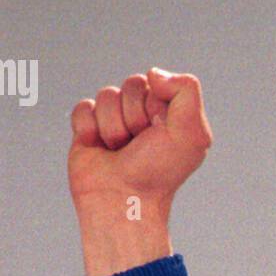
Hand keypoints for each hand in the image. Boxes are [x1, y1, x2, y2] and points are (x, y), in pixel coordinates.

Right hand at [68, 68, 212, 210]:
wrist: (123, 201)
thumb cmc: (158, 173)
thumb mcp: (191, 133)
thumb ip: (187, 91)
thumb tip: (154, 73)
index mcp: (172, 116)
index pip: (157, 82)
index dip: (156, 105)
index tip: (160, 133)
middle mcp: (145, 118)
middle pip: (131, 85)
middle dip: (134, 115)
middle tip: (139, 144)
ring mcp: (116, 122)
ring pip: (107, 95)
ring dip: (113, 126)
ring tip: (120, 151)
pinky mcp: (90, 130)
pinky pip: (83, 108)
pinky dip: (89, 129)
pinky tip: (99, 150)